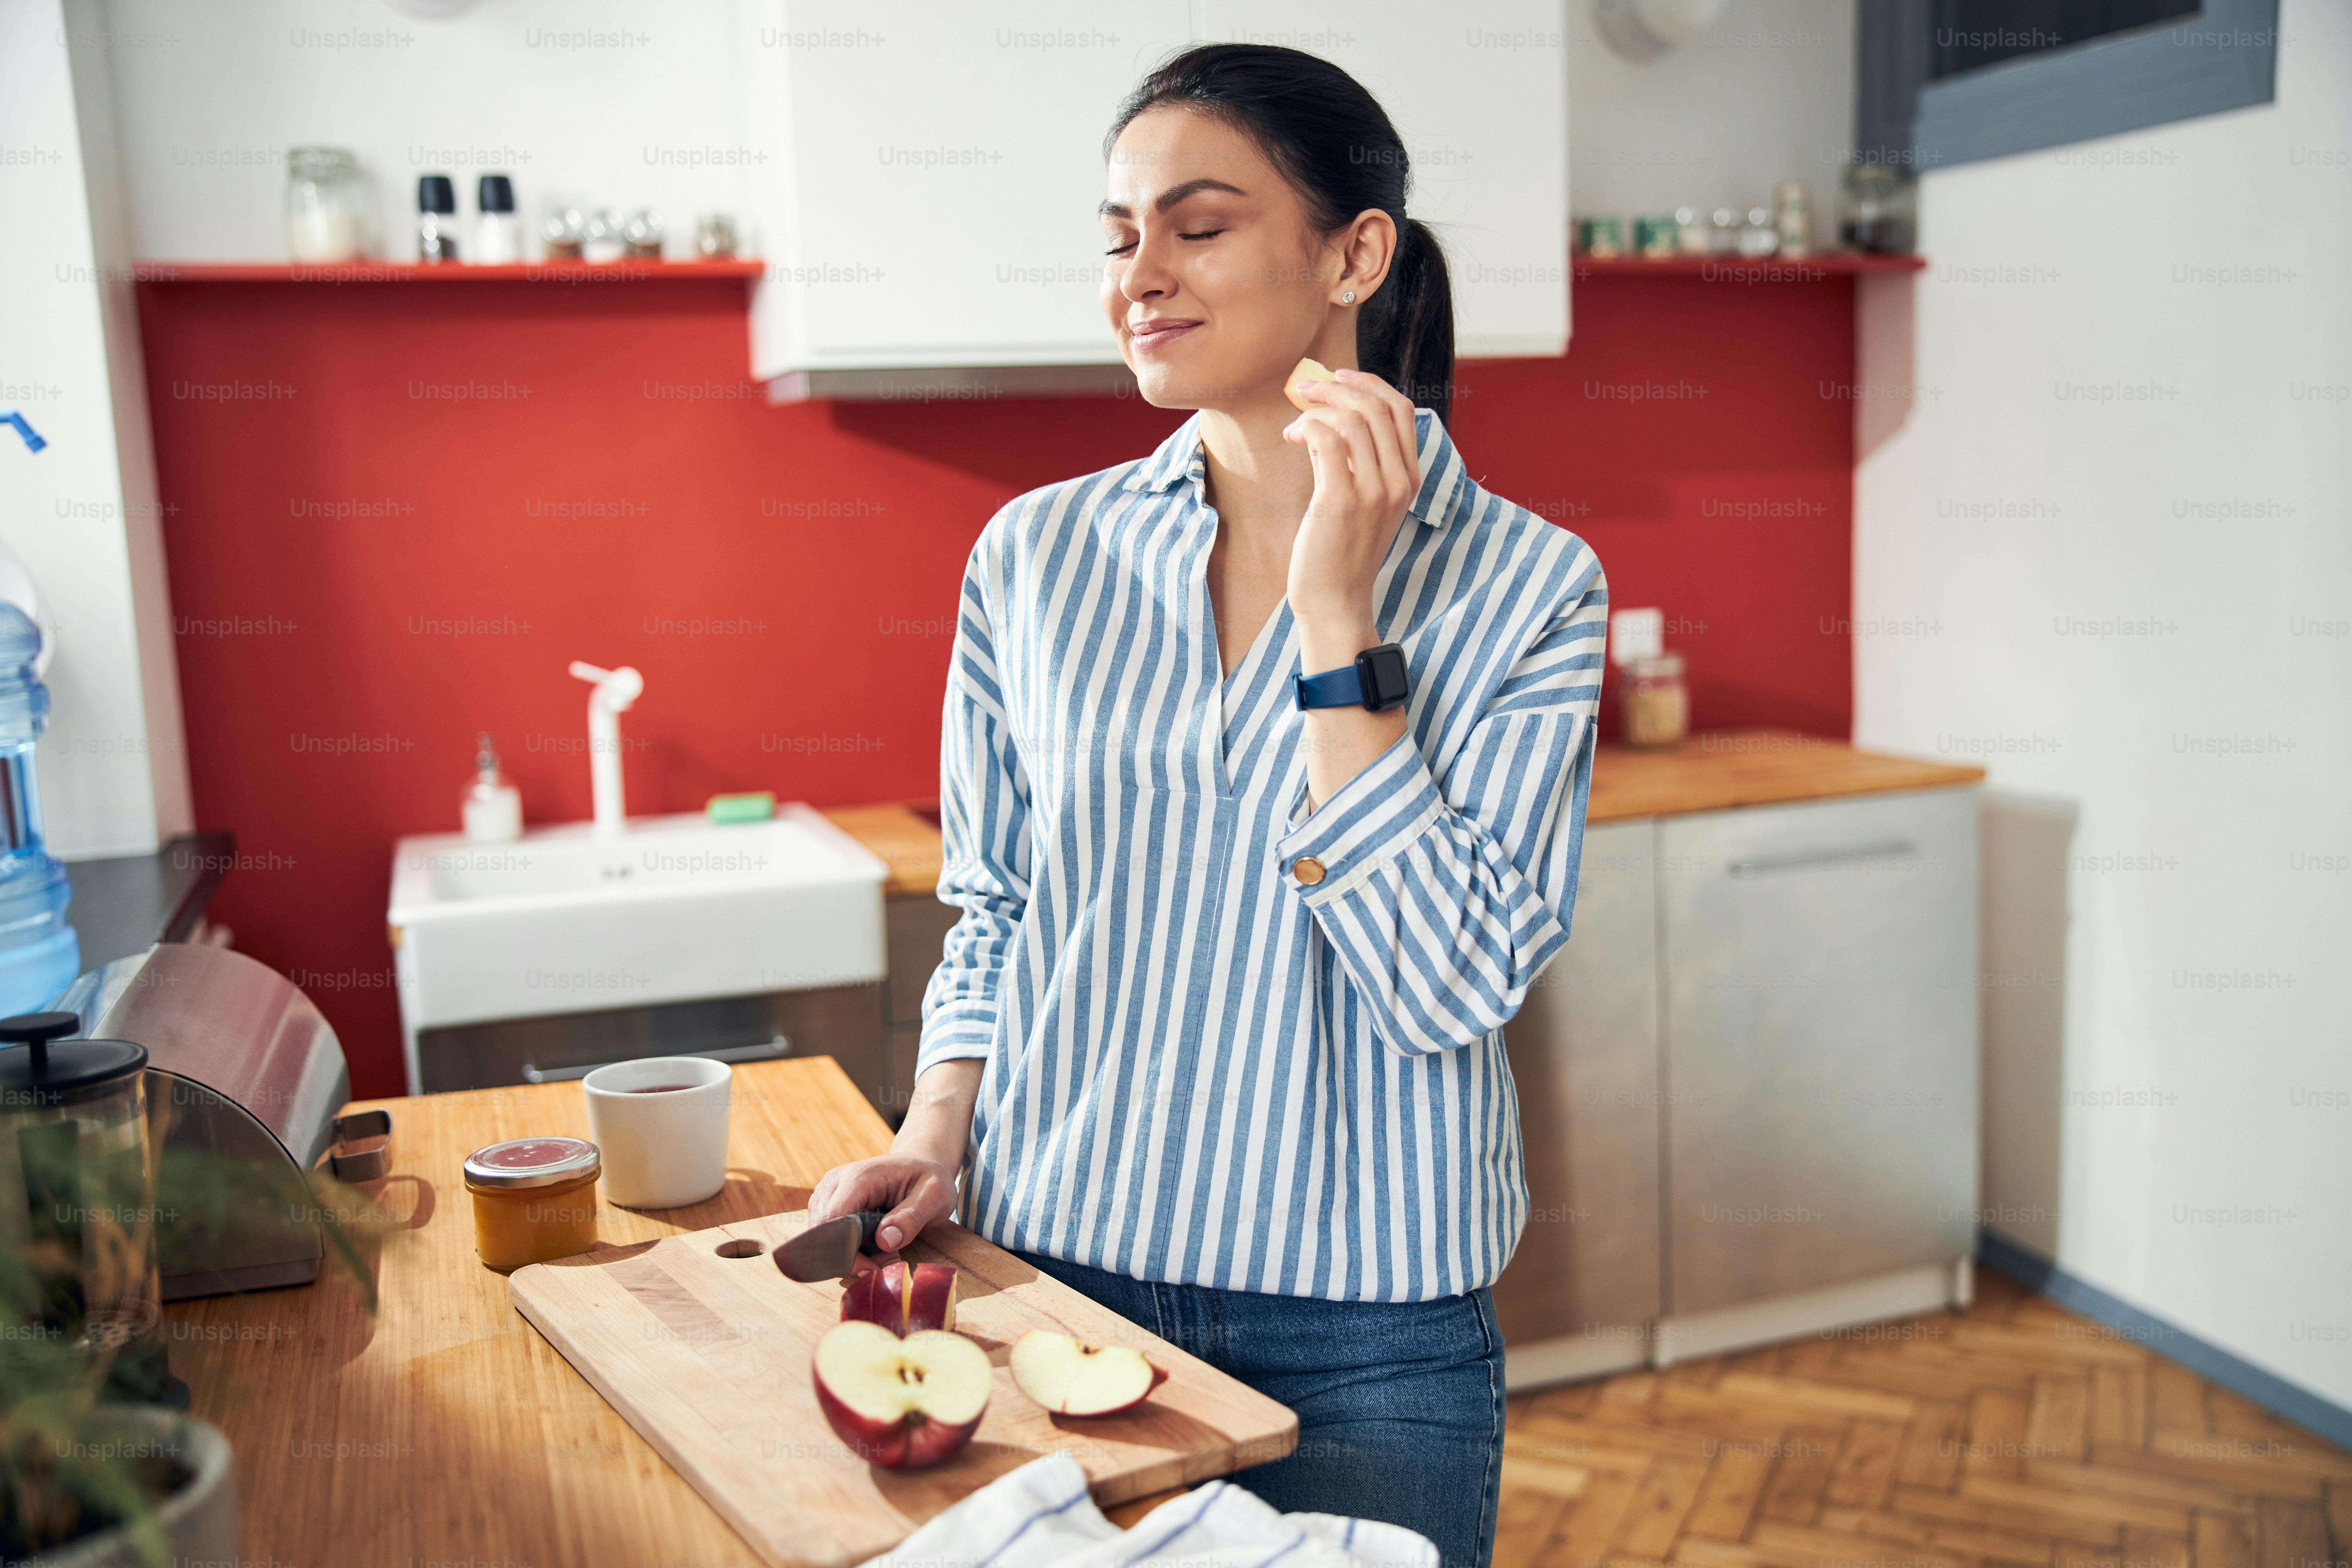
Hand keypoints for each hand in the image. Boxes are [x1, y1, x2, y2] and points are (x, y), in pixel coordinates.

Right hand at [806, 1153, 959, 1268]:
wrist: (919, 1166)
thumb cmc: (927, 1179)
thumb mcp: (934, 1196)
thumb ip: (911, 1217)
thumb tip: (885, 1241)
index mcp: (859, 1177)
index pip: (833, 1221)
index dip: (847, 1252)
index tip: (874, 1268)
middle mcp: (835, 1183)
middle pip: (822, 1234)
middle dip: (850, 1257)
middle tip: (885, 1263)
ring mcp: (827, 1193)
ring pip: (822, 1239)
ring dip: (850, 1255)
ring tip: (884, 1253)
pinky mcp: (827, 1205)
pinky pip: (827, 1237)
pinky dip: (848, 1250)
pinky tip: (873, 1247)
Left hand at [1281, 368, 1420, 628]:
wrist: (1335, 601)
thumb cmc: (1341, 551)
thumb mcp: (1363, 501)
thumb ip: (1357, 460)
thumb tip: (1331, 416)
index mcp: (1410, 479)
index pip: (1401, 409)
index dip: (1369, 383)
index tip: (1338, 377)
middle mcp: (1400, 482)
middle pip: (1376, 405)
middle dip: (1337, 386)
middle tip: (1305, 388)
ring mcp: (1375, 491)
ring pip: (1352, 417)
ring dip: (1317, 406)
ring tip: (1296, 420)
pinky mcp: (1342, 500)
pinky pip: (1327, 438)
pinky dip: (1306, 426)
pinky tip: (1292, 438)